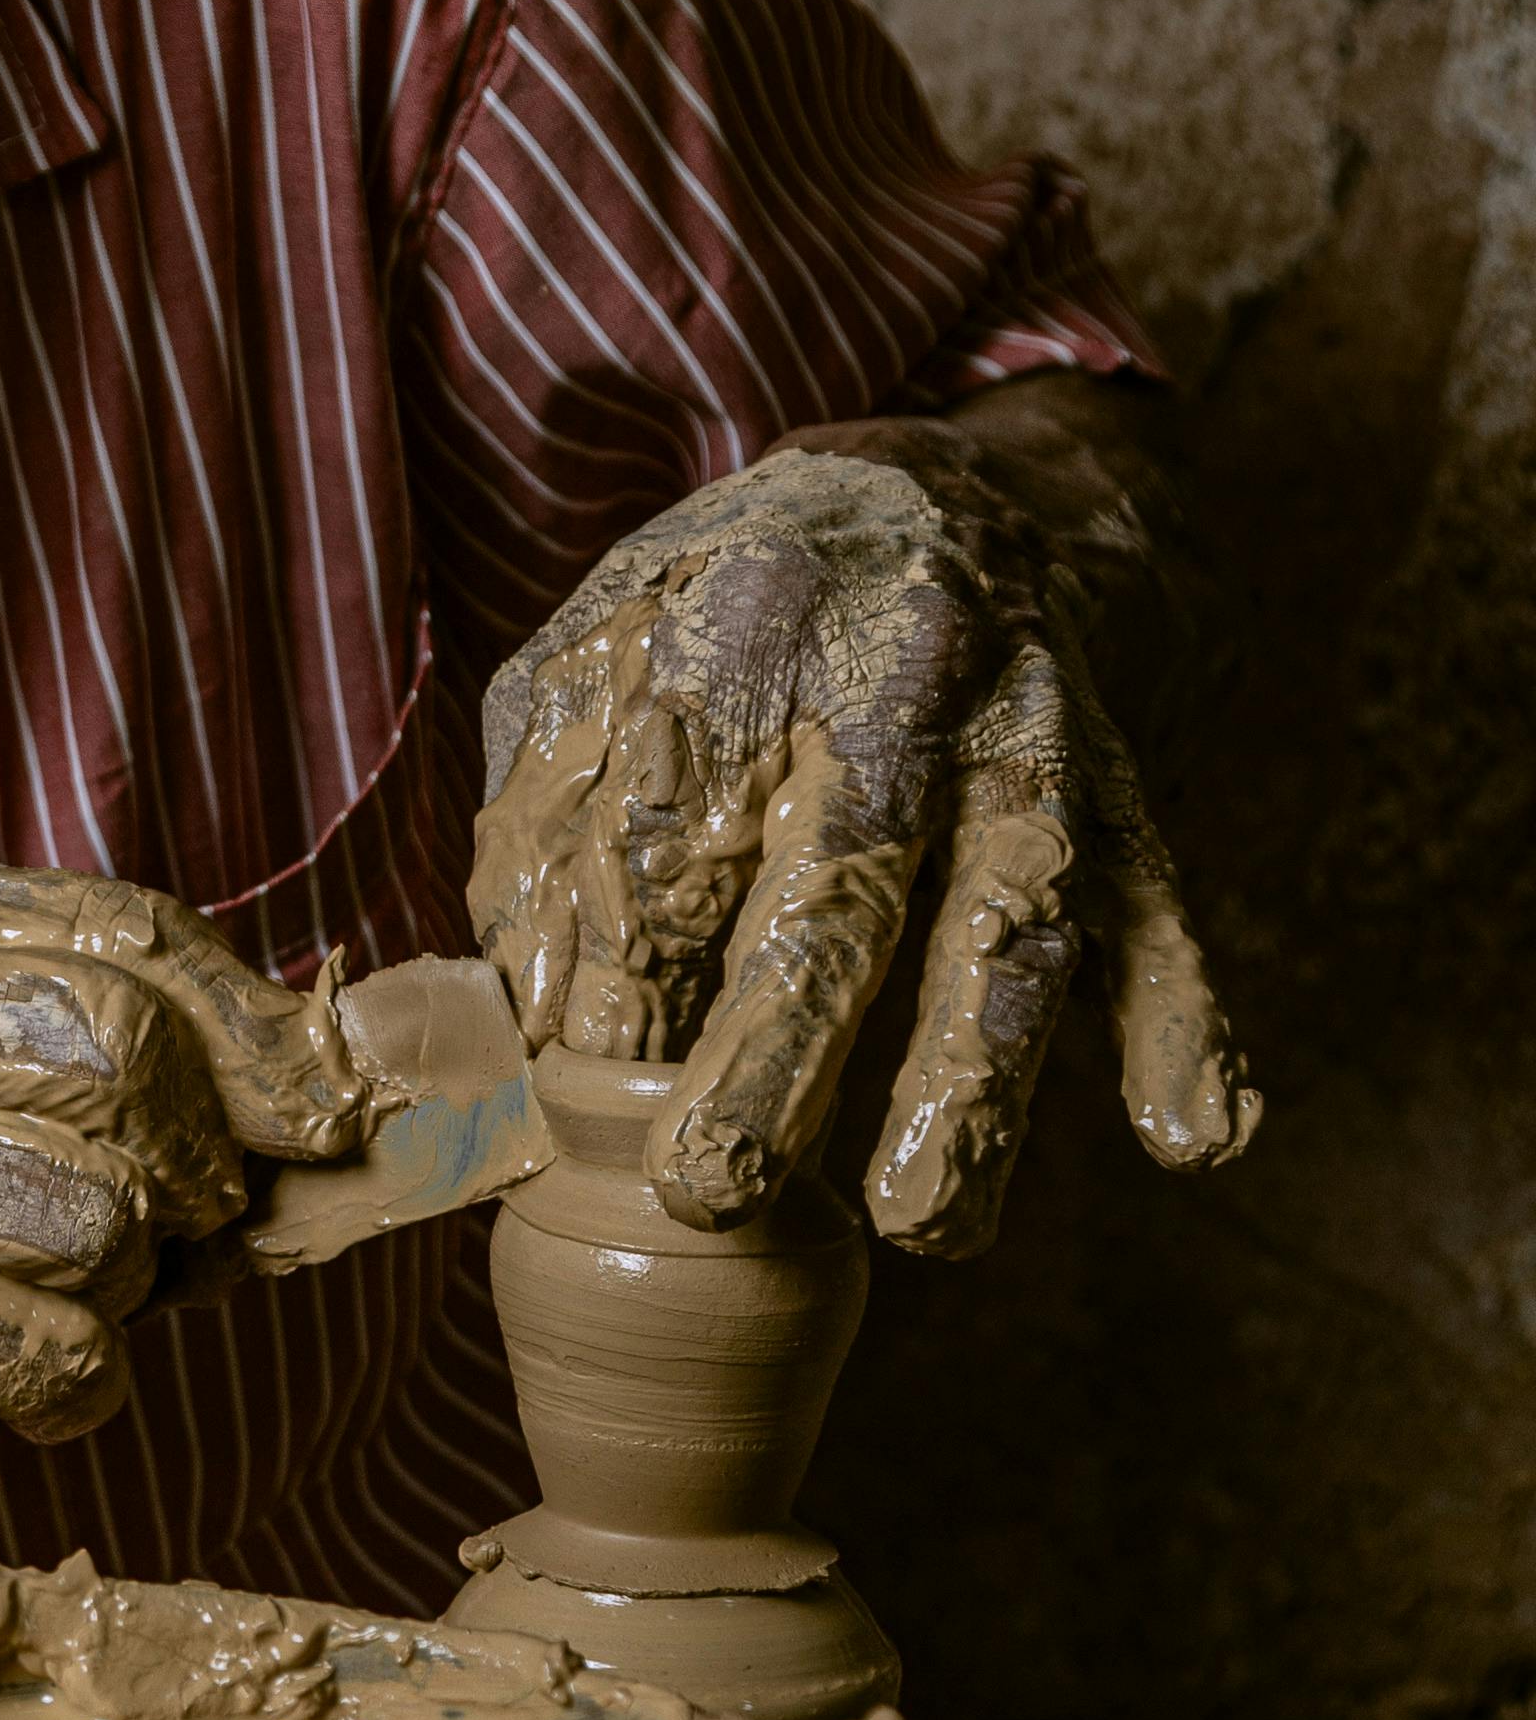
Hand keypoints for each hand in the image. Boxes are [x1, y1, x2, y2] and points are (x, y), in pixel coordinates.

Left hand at [468, 424, 1258, 1257]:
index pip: (666, 824)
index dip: (619, 969)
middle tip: (713, 1190)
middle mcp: (905, 671)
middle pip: (838, 877)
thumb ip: (543, 806)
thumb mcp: (614, 645)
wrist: (968, 494)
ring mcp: (1032, 737)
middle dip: (777, 1046)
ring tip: (933, 1225)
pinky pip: (1165, 918)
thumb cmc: (745, 608)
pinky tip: (1201, 1138)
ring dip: (978, 1078)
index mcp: (747, 621)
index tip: (574, 1093)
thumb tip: (518, 999)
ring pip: (1013, 917)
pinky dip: (1190, 1028)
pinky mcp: (1127, 795)